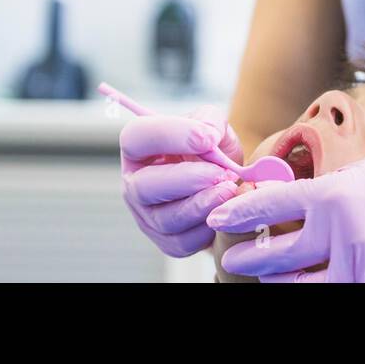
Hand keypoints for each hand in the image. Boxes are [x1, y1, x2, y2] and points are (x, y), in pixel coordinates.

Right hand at [119, 108, 243, 257]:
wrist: (226, 180)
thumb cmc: (211, 148)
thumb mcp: (212, 125)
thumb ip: (210, 120)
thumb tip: (208, 134)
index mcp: (139, 147)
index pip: (136, 137)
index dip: (171, 135)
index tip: (208, 138)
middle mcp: (134, 183)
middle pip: (144, 187)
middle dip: (188, 180)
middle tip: (222, 174)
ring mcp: (146, 216)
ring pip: (165, 220)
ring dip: (202, 205)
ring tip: (230, 190)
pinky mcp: (166, 242)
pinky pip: (183, 242)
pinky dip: (207, 227)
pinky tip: (223, 210)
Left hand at [208, 133, 364, 281]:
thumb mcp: (357, 173)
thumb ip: (321, 196)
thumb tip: (278, 211)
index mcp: (334, 195)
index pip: (271, 207)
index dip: (239, 214)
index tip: (218, 218)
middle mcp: (344, 232)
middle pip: (277, 257)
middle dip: (248, 259)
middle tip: (231, 258)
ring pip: (302, 286)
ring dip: (277, 281)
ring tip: (265, 275)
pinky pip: (340, 293)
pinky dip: (320, 289)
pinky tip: (308, 282)